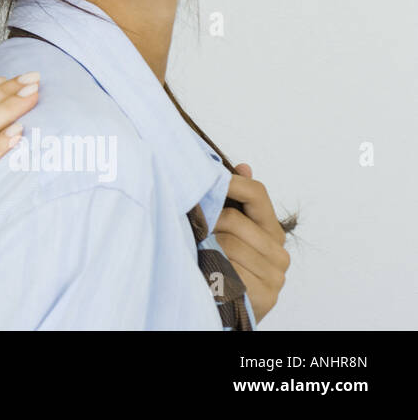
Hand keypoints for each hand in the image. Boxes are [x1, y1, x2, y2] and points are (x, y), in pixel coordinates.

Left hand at [214, 164, 290, 323]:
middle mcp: (279, 252)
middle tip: (197, 235)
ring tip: (203, 258)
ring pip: (226, 244)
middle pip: (232, 219)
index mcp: (272, 231)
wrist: (229, 311)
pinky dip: (212, 272)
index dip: (231, 182)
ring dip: (207, 249)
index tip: (206, 178)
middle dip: (209, 225)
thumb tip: (243, 166)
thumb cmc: (227, 268)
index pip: (256, 193)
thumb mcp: (230, 234)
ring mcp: (275, 275)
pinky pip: (228, 271)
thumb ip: (237, 203)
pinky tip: (211, 278)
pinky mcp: (265, 295)